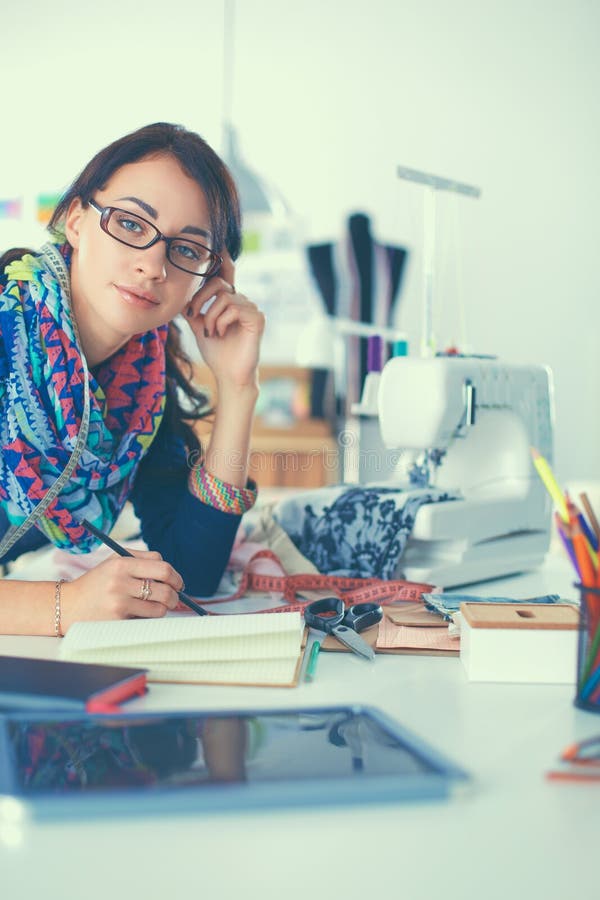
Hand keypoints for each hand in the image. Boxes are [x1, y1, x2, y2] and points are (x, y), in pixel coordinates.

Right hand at [59, 549, 183, 632]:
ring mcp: (119, 603)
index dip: (176, 576)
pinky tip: (138, 614)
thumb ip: (142, 559)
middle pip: (165, 589)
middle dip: (175, 595)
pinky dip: (148, 618)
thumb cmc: (97, 582)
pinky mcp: (117, 621)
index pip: (163, 567)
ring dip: (163, 608)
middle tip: (174, 597)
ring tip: (155, 606)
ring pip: (159, 608)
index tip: (178, 583)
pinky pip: (146, 620)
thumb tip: (172, 572)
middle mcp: (120, 582)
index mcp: (122, 564)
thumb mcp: (114, 561)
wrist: (68, 605)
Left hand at [185, 250, 264, 387]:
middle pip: (218, 283)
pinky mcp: (257, 319)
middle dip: (200, 298)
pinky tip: (220, 334)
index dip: (223, 260)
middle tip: (193, 315)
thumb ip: (194, 309)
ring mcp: (252, 309)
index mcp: (231, 301)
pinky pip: (233, 308)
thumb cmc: (216, 353)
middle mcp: (243, 301)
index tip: (219, 247)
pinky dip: (220, 321)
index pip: (225, 275)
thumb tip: (179, 296)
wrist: (228, 375)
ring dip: (210, 316)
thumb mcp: (200, 326)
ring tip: (211, 332)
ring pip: (224, 297)